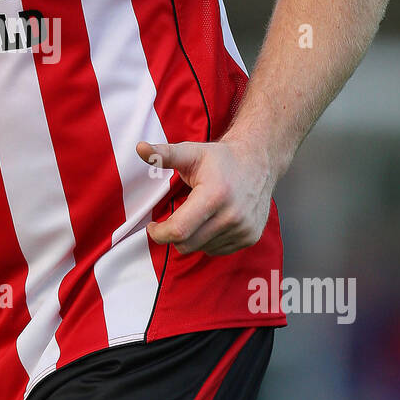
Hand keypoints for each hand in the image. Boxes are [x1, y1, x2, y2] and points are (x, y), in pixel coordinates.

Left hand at [136, 136, 275, 255]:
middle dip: (173, 236)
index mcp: (215, 195)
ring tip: (197, 215)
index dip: (159, 233)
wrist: (259, 162)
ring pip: (201, 249)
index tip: (152, 226)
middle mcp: (232, 216)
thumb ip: (164, 154)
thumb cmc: (221, 159)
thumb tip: (140, 148)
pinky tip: (211, 222)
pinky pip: (217, 250)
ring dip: (192, 237)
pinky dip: (207, 241)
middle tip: (171, 221)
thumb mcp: (191, 152)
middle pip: (187, 244)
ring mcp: (243, 229)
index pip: (179, 231)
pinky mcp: (250, 238)